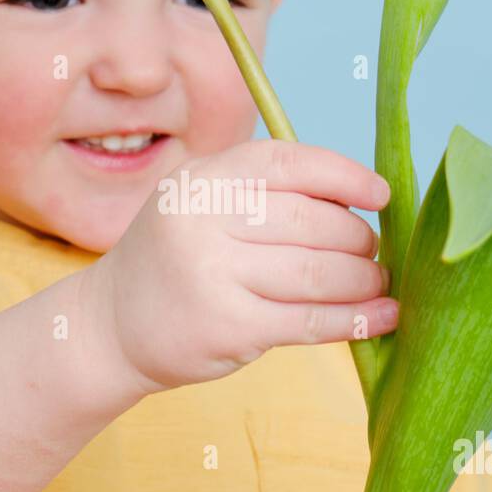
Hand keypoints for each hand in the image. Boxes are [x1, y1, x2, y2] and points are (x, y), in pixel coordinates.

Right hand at [81, 138, 397, 393]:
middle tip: (375, 253)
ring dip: (364, 280)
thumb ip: (262, 195)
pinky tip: (382, 317)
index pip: (287, 163)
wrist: (110, 326)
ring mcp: (213, 276)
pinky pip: (310, 320)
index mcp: (200, 181)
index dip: (343, 175)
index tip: (380, 195)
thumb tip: (359, 203)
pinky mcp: (229, 328)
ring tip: (379, 284)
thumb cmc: (174, 261)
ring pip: (318, 273)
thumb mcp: (198, 206)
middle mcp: (202, 222)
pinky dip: (355, 320)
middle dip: (359, 239)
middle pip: (311, 222)